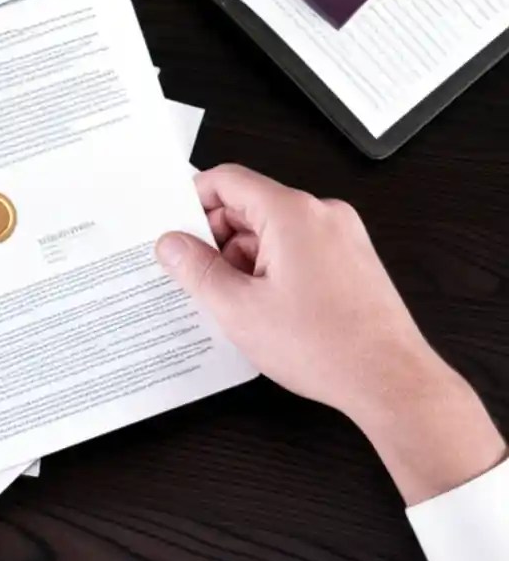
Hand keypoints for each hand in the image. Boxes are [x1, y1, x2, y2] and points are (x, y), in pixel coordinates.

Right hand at [155, 164, 504, 504]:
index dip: (192, 200)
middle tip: (194, 276)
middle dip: (216, 239)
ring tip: (232, 304)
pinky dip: (271, 271)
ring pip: (272, 232)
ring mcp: (341, 237)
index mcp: (292, 213)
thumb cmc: (325, 347)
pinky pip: (296, 250)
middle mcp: (322, 214)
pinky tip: (261, 309)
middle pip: (250, 206)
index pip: (228, 180)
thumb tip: (171, 244)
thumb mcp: (238, 308)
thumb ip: (196, 269)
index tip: (173, 228)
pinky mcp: (350, 260)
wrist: (390, 380)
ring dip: (243, 260)